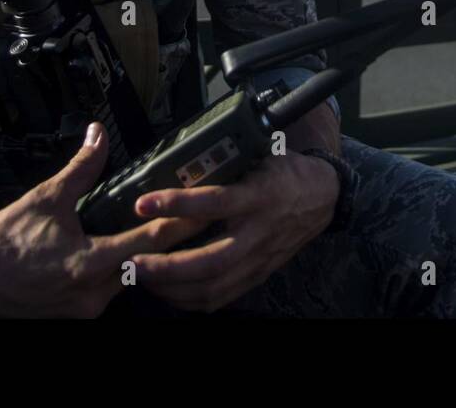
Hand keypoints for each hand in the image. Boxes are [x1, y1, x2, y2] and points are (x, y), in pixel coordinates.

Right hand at [0, 123, 210, 317]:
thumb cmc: (4, 240)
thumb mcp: (47, 198)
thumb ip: (81, 168)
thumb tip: (97, 134)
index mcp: (90, 265)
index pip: (151, 242)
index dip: (182, 224)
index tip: (207, 208)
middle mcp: (93, 295)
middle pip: (146, 265)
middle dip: (170, 242)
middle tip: (195, 216)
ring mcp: (83, 310)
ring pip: (128, 280)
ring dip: (145, 257)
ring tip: (167, 230)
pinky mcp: (74, 315)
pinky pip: (108, 290)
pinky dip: (120, 269)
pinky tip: (125, 249)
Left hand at [128, 152, 338, 311]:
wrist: (323, 197)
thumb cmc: (283, 171)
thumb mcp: (258, 155)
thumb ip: (224, 161)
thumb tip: (177, 157)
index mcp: (258, 195)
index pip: (215, 203)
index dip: (177, 204)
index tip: (142, 204)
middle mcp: (259, 231)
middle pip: (211, 261)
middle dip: (168, 267)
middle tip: (132, 262)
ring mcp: (260, 258)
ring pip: (215, 285)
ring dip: (173, 288)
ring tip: (141, 278)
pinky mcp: (259, 274)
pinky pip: (223, 296)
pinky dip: (191, 299)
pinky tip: (167, 293)